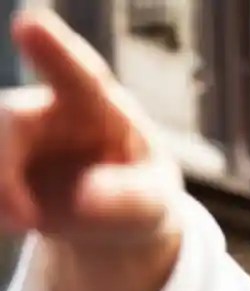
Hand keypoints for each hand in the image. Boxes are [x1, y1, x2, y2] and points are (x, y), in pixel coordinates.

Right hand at [1, 8, 183, 290]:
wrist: (112, 214)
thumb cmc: (140, 194)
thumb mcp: (150, 202)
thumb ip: (126, 198)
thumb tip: (82, 200)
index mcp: (99, 107)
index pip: (80, 75)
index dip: (54, 49)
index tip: (29, 23)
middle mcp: (47, 111)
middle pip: (8, 119)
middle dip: (4, 168)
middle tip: (27, 219)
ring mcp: (14, 137)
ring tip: (27, 222)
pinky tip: (18, 220)